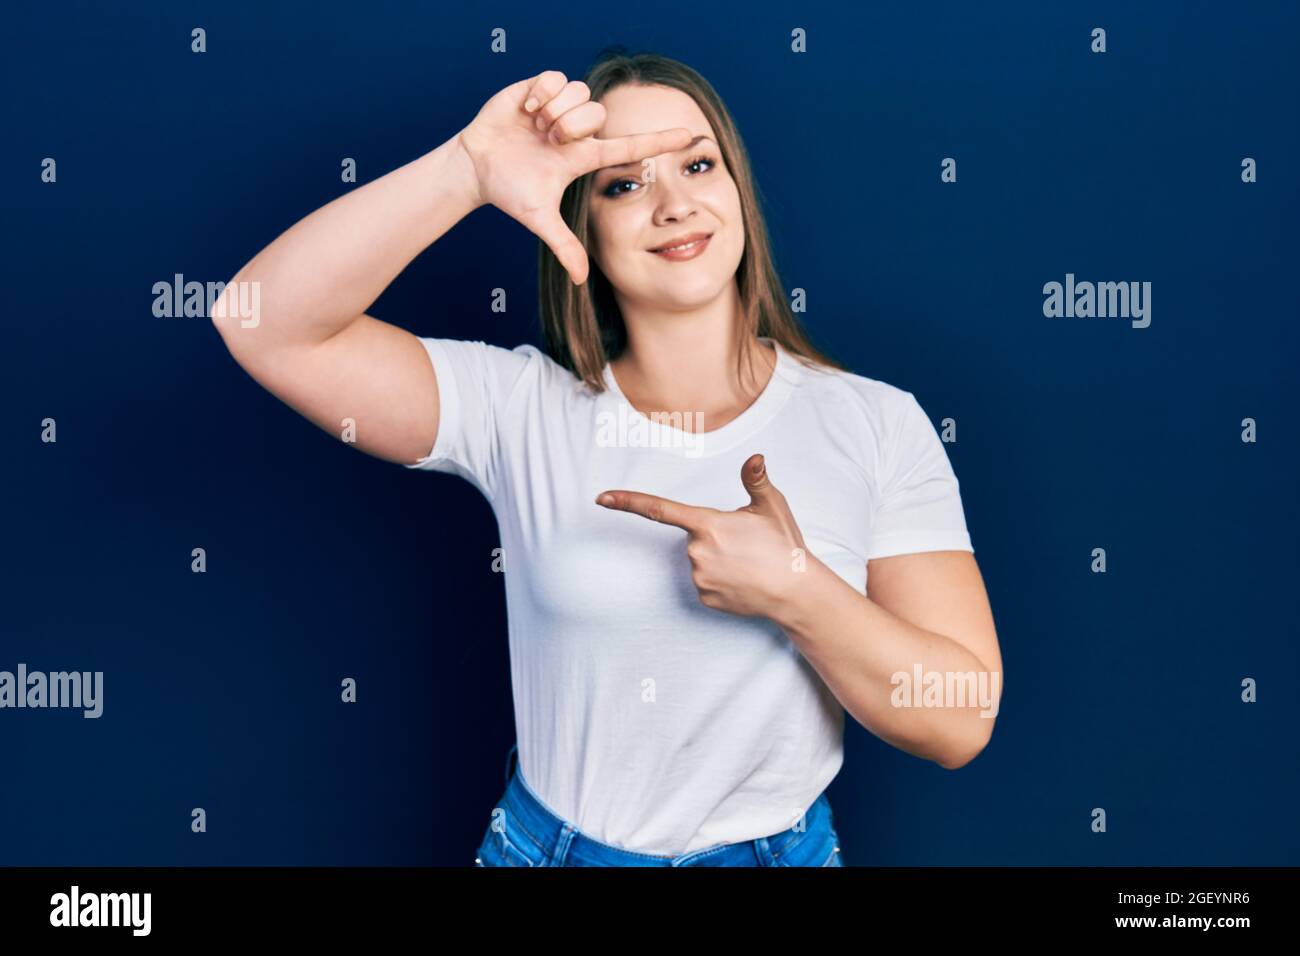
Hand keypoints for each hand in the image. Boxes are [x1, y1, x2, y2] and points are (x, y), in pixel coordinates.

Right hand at [456, 70, 692, 284]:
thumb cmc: (509, 191)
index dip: (659, 141)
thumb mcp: (540, 219)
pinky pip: (556, 77)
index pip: (630, 147)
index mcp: (584, 156)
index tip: (690, 136)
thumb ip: (564, 246)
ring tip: (536, 126)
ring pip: (579, 93)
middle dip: (572, 126)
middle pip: (599, 113)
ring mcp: (560, 106)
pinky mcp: (541, 87)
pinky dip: (540, 94)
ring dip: (554, 111)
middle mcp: (578, 129)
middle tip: (549, 141)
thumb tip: (580, 281)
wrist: (476, 166)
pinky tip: (527, 109)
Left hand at [595, 454, 813, 619]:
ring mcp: (698, 577)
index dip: (627, 502)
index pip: (660, 509)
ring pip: (700, 560)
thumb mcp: (771, 507)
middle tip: (747, 545)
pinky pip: (705, 582)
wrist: (796, 592)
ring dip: (718, 559)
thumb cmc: (785, 546)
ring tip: (749, 563)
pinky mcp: (704, 597)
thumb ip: (755, 480)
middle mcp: (697, 551)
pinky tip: (743, 581)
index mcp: (708, 523)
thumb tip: (755, 458)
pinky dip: (721, 579)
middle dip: (715, 536)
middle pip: (695, 537)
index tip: (602, 498)